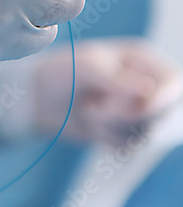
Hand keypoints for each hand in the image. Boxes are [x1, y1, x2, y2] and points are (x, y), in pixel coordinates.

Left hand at [32, 38, 182, 144]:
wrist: (37, 97)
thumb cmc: (62, 72)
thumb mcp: (89, 68)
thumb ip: (119, 80)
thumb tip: (148, 89)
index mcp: (144, 61)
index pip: (173, 83)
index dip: (163, 98)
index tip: (143, 108)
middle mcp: (148, 85)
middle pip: (165, 112)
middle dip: (130, 115)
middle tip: (98, 108)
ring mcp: (139, 110)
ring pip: (147, 131)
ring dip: (113, 125)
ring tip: (88, 109)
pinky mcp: (127, 131)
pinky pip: (131, 144)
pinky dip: (108, 136)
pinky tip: (90, 122)